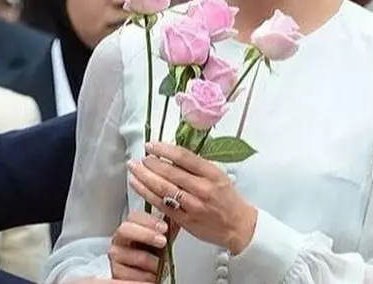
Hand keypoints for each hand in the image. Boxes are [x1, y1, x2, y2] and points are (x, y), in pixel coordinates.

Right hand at [108, 211, 167, 281]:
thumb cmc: (153, 256)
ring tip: (163, 266)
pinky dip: (146, 277)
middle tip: (163, 241)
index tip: (164, 227)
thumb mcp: (162, 240)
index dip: (149, 221)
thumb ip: (169, 227)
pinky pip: (131, 275)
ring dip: (151, 262)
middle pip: (125, 230)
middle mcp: (119, 240)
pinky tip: (153, 276)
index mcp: (130, 228)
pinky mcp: (116, 273)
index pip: (134, 216)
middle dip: (146, 235)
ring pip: (130, 255)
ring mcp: (115, 256)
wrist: (147, 276)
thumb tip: (176, 214)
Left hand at [127, 142, 257, 254]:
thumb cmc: (227, 199)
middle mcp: (203, 189)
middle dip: (151, 163)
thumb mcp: (218, 175)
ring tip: (134, 168)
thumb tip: (170, 152)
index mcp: (212, 174)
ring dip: (145, 177)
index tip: (151, 145)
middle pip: (170, 172)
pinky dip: (147, 194)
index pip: (184, 157)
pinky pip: (162, 205)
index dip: (164, 149)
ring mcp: (193, 206)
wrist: (238, 226)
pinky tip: (138, 185)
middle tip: (140, 157)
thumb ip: (196, 165)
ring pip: (164, 189)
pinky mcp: (185, 220)